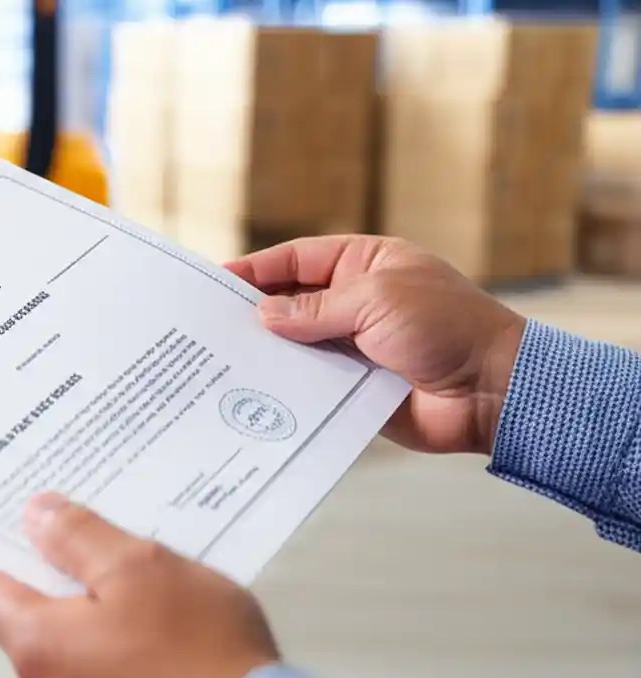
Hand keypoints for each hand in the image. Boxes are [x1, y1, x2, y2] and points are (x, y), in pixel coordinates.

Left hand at [0, 494, 278, 677]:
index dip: (15, 549)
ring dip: (105, 616)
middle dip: (69, 578)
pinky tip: (173, 634)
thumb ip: (78, 538)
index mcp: (38, 645)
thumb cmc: (200, 654)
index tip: (44, 525)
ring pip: (77, 649)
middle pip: (35, 619)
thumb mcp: (140, 568)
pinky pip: (110, 677)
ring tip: (156, 590)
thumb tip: (37, 515)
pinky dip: (130, 652)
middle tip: (113, 547)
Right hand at [225, 235, 525, 454]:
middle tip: (208, 325)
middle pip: (291, 303)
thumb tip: (264, 315)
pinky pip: (312, 384)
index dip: (257, 269)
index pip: (298, 260)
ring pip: (297, 346)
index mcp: (365, 264)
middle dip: (254, 314)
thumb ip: (315, 310)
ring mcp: (354, 346)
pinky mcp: (355, 387)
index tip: (216, 280)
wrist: (494, 392)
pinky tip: (255, 391)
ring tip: (221, 360)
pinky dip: (288, 387)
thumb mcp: (376, 301)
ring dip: (268, 353)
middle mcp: (356, 302)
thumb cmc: (448, 328)